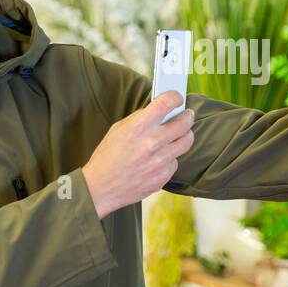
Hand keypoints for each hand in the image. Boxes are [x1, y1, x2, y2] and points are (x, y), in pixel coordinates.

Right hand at [82, 92, 194, 217]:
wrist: (100, 188)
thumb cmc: (106, 158)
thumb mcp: (117, 130)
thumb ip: (139, 119)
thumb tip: (158, 111)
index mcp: (138, 128)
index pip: (166, 104)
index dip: (175, 97)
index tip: (177, 98)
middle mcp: (152, 143)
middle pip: (184, 123)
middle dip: (187, 116)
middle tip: (187, 114)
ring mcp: (159, 162)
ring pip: (186, 142)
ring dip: (185, 135)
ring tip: (180, 133)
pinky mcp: (163, 176)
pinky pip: (175, 162)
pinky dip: (170, 158)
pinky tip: (160, 158)